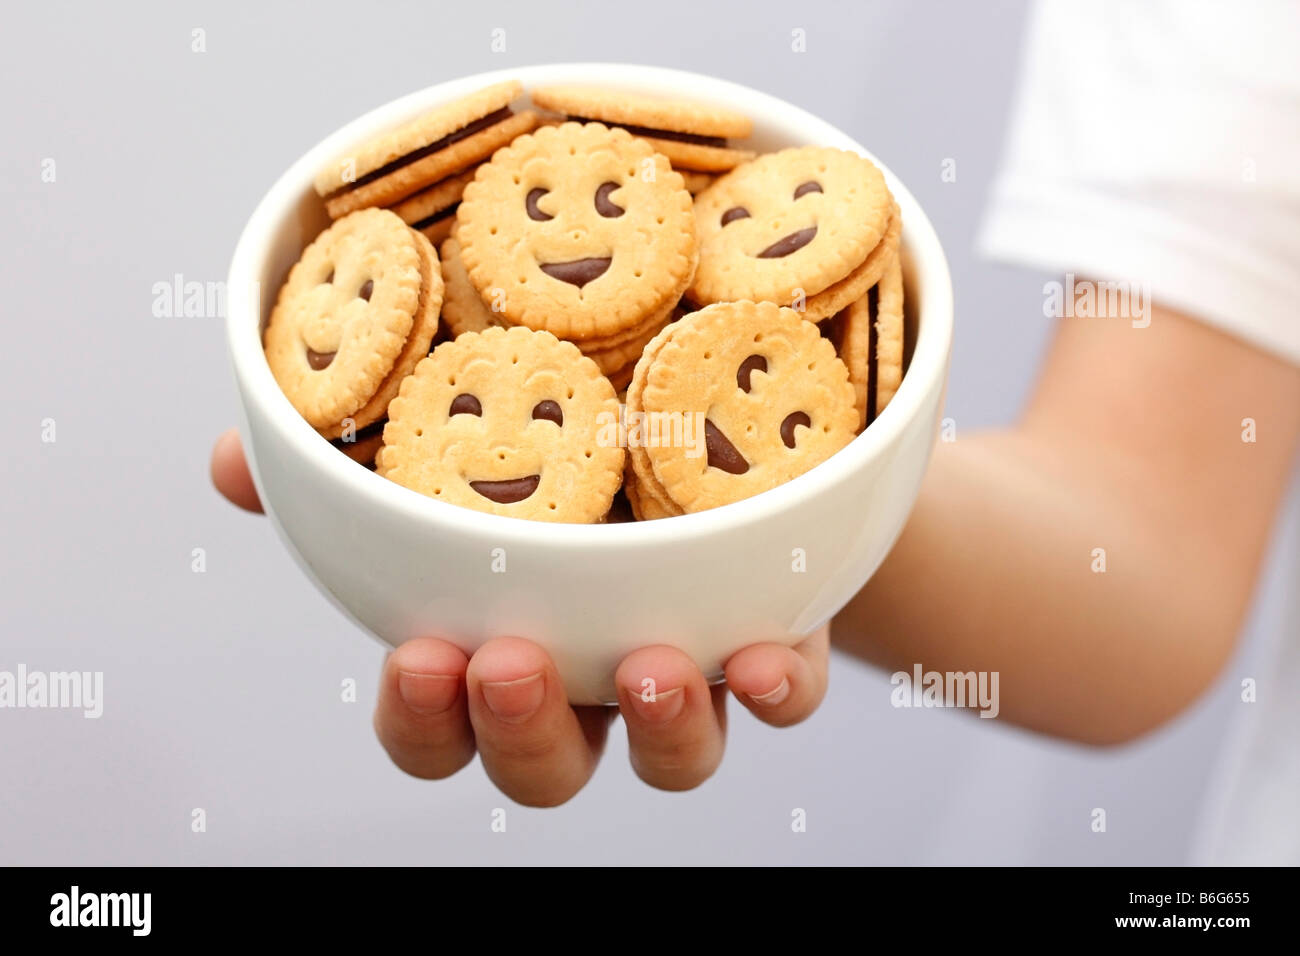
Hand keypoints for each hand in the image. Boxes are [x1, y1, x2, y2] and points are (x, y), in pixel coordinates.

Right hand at [211, 428, 828, 803]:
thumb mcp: (438, 449)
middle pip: (544, 767)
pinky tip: (761, 656)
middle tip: (504, 661)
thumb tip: (239, 459)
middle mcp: (585, 687)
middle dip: (518, 733)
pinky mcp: (768, 644)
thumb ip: (342, 461)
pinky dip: (774, 688)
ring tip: (647, 667)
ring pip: (667, 756)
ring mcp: (679, 675)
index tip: (417, 659)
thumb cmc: (547, 470)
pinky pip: (781, 696)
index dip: (422, 721)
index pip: (436, 730)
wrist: (698, 443)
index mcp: (494, 651)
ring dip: (657, 730)